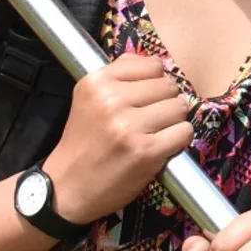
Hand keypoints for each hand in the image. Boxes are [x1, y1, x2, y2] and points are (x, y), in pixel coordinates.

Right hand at [43, 53, 194, 223]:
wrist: (66, 188)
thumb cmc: (85, 142)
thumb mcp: (90, 99)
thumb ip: (121, 74)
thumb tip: (156, 62)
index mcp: (97, 82)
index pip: (152, 65)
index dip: (154, 83)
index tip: (142, 99)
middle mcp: (111, 100)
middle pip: (169, 86)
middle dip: (164, 103)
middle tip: (147, 121)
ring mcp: (128, 126)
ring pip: (179, 107)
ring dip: (173, 122)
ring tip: (152, 134)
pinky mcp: (145, 150)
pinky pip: (184, 132)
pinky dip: (178, 140)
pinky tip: (159, 147)